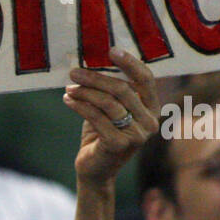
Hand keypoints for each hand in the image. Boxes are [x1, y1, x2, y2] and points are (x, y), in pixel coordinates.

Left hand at [63, 47, 158, 187]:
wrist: (95, 169)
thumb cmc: (101, 134)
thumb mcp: (109, 109)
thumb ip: (111, 91)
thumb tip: (92, 62)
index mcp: (152, 109)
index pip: (146, 79)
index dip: (130, 63)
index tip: (111, 50)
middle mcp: (149, 122)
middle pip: (123, 89)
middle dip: (96, 78)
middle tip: (74, 72)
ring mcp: (137, 135)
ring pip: (108, 103)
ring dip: (85, 92)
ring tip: (69, 88)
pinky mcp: (119, 145)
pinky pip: (96, 117)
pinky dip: (79, 106)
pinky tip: (67, 100)